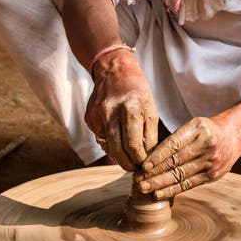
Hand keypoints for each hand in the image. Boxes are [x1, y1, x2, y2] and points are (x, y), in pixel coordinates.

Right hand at [85, 54, 158, 170]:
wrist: (114, 71)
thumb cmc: (138, 90)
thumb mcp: (151, 108)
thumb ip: (149, 134)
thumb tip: (148, 159)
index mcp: (131, 107)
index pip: (133, 144)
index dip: (139, 159)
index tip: (144, 166)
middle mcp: (110, 111)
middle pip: (117, 149)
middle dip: (127, 163)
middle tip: (134, 169)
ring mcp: (97, 114)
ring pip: (108, 145)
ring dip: (118, 154)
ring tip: (128, 156)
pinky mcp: (89, 117)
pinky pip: (100, 137)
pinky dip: (110, 142)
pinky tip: (117, 135)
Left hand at [134, 116, 240, 199]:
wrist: (234, 136)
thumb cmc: (206, 130)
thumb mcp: (193, 126)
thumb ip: (175, 139)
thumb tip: (149, 158)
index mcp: (198, 129)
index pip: (174, 145)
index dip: (157, 157)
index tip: (143, 166)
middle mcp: (206, 145)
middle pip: (176, 162)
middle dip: (155, 173)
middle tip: (137, 180)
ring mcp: (211, 162)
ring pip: (181, 175)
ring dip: (160, 184)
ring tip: (144, 188)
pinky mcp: (212, 175)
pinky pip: (189, 184)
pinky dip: (172, 190)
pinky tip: (159, 194)